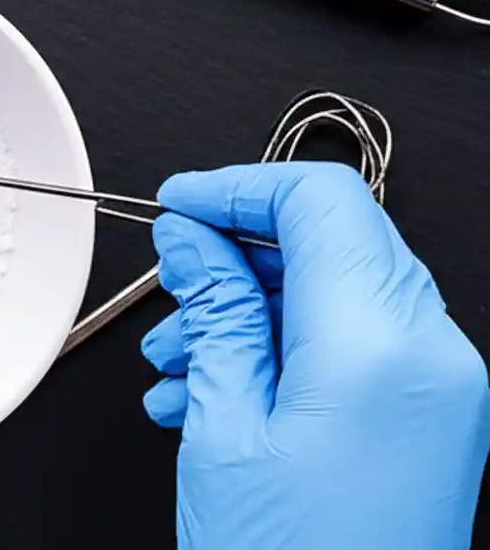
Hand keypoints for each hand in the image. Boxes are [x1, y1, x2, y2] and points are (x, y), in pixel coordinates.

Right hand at [139, 162, 489, 548]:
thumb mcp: (223, 428)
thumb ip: (214, 312)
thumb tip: (195, 240)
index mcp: (380, 349)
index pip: (321, 203)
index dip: (239, 186)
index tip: (181, 203)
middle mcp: (431, 357)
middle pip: (334, 241)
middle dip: (240, 254)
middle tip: (174, 289)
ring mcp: (440, 390)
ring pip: (339, 291)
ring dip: (250, 307)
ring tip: (178, 362)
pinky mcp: (428, 418)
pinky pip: (355, 344)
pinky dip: (282, 347)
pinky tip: (212, 394)